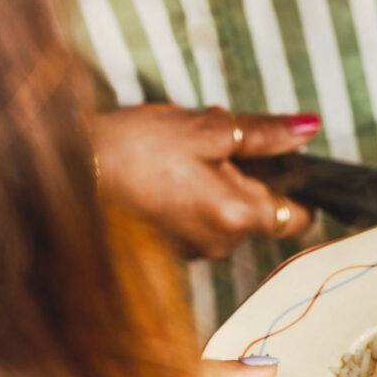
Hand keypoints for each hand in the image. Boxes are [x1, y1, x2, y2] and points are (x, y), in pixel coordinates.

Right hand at [93, 104, 317, 259]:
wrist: (68, 171)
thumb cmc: (133, 149)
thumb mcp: (208, 129)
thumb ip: (265, 133)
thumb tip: (307, 128)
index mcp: (237, 217)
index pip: (300, 216)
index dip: (297, 183)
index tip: (279, 156)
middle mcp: (219, 243)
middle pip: (263, 208)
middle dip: (249, 169)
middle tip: (217, 134)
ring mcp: (193, 247)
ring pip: (231, 209)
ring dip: (222, 175)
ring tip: (186, 146)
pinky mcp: (171, 244)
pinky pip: (203, 215)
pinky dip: (198, 189)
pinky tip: (170, 165)